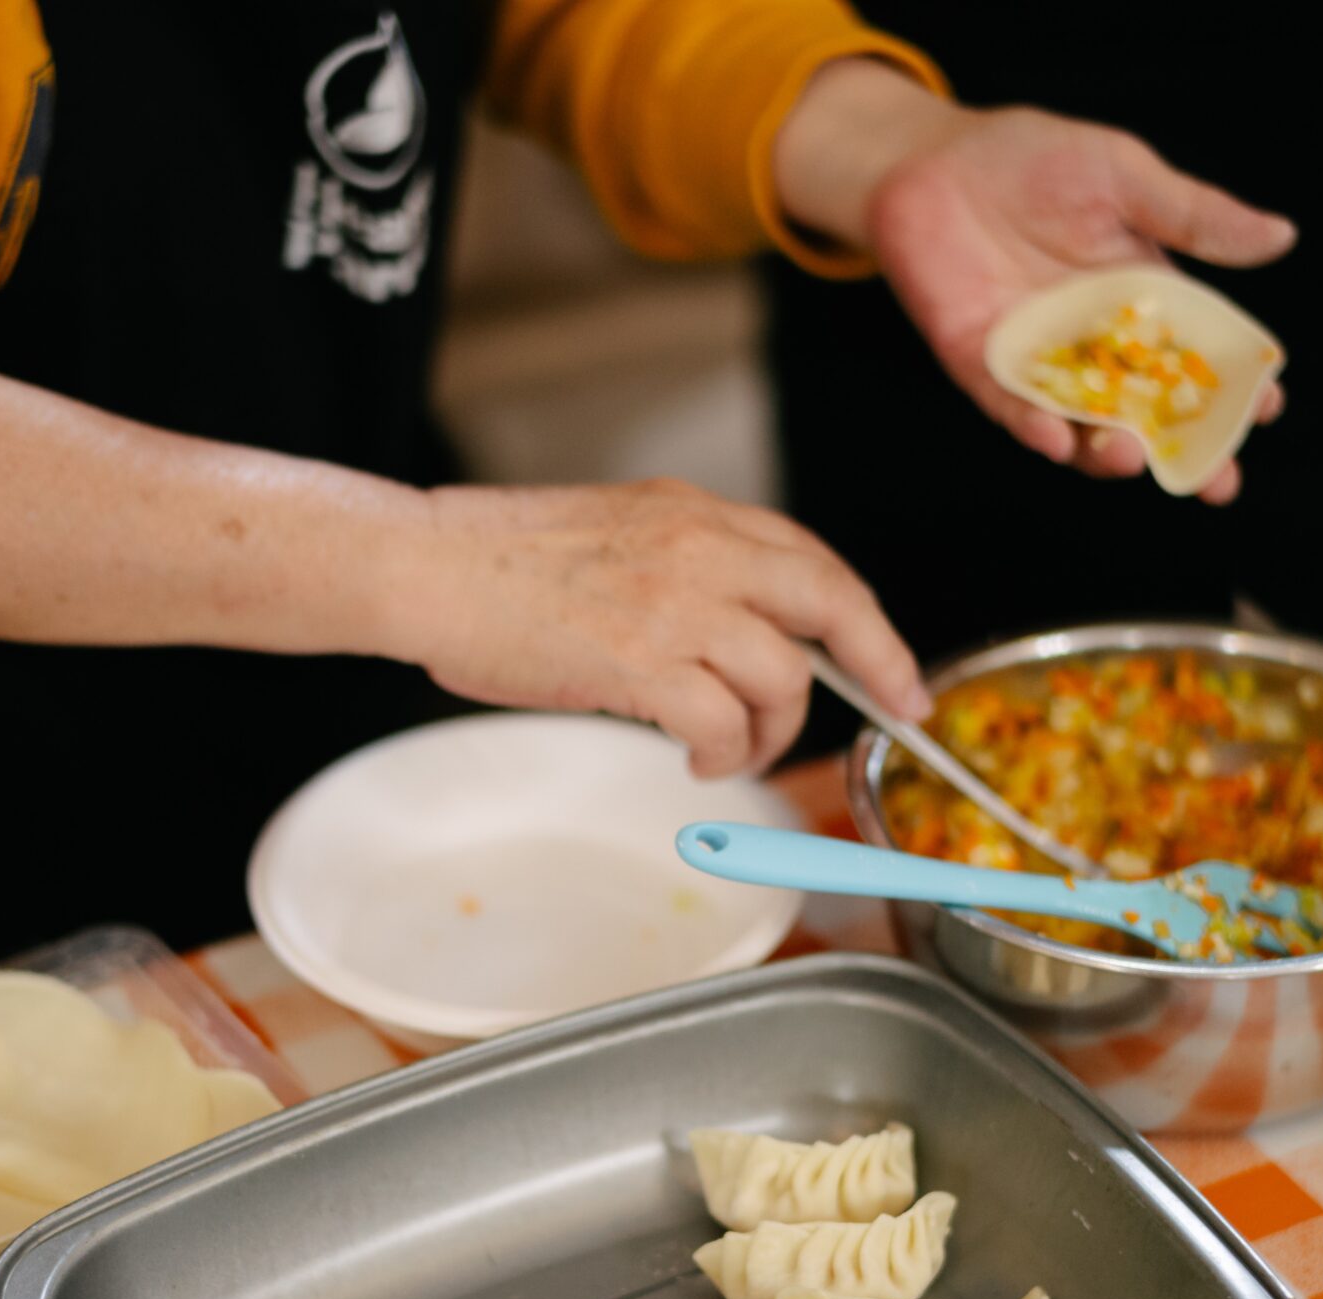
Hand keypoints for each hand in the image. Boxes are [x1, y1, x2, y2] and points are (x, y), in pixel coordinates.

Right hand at [396, 479, 928, 777]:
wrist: (426, 566)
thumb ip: (683, 568)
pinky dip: (724, 753)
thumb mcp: (615, 534)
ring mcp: (674, 603)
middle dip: (879, 662)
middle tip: (897, 710)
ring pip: (783, 677)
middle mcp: (699, 548)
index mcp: (694, 513)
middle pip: (831, 602)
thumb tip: (736, 634)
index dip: (866, 618)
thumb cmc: (497, 562)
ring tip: (733, 751)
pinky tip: (696, 760)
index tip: (892, 666)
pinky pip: (725, 722)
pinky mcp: (642, 661)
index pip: (812, 560)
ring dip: (771, 730)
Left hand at [776, 63, 1295, 500]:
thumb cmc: (1034, 161)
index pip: (1200, 355)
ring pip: (1082, 424)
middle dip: (1184, 452)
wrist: (934, 160)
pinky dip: (1032, 426)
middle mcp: (1097, 344)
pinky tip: (1055, 439)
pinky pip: (1011, 407)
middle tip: (1219, 484)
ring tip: (1129, 460)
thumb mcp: (1125, 177)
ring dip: (1107, 450)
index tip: (1266, 405)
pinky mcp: (981, 367)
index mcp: (1145, 301)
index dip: (1234, 385)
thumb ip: (1193, 216)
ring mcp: (1040, 362)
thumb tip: (1281, 236)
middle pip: (1149, 411)